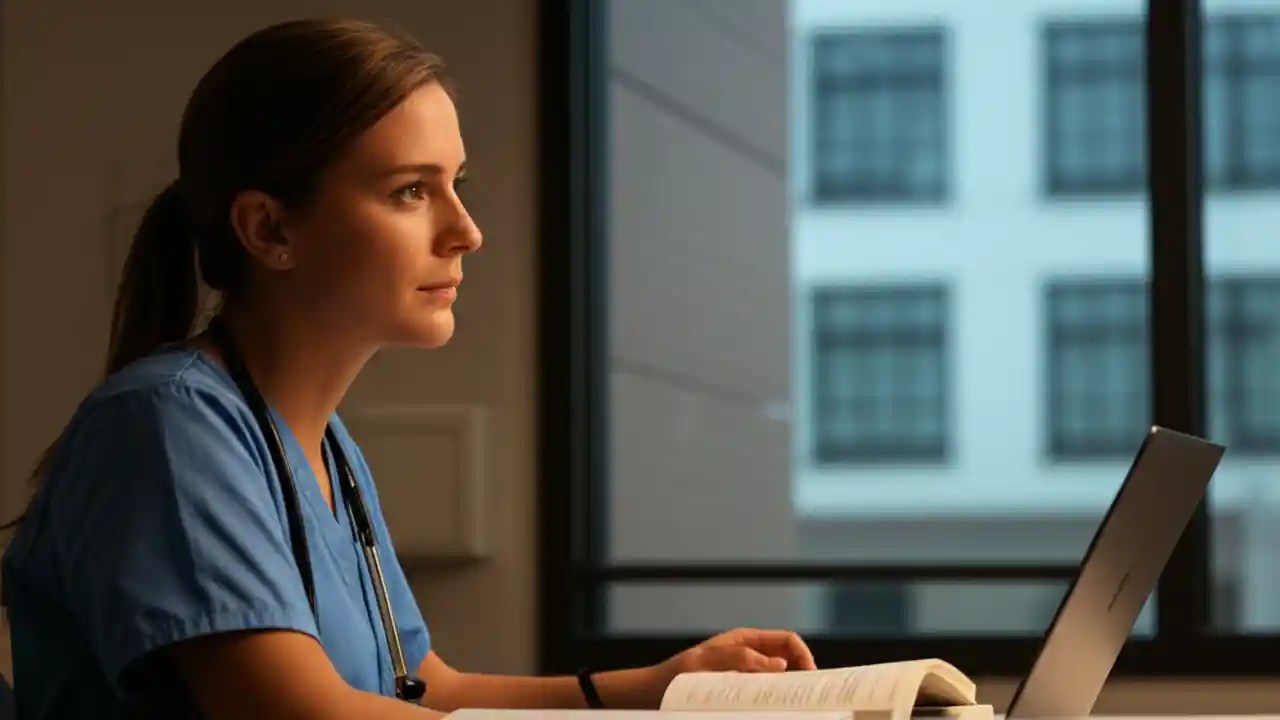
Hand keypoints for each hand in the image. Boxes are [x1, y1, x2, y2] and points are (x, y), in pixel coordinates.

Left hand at [638, 627, 816, 704]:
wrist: (655, 692)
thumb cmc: (676, 675)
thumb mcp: (706, 662)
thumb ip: (740, 658)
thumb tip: (779, 664)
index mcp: (744, 639)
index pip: (787, 640)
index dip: (804, 655)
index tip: (811, 676)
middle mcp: (748, 653)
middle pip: (789, 658)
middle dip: (803, 671)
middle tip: (810, 693)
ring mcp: (745, 671)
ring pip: (780, 676)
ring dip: (790, 686)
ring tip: (795, 701)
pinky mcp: (739, 688)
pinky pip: (764, 690)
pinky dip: (774, 697)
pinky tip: (775, 707)